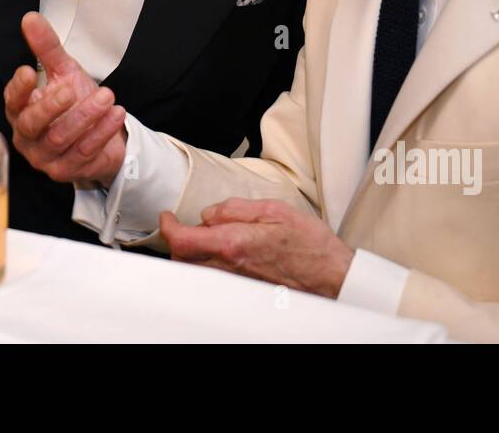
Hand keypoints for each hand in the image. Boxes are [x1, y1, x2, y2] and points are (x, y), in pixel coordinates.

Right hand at [4, 12, 127, 187]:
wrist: (101, 134)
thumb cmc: (75, 102)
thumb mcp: (63, 71)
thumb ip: (46, 48)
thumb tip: (30, 18)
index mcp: (20, 110)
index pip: (11, 100)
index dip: (18, 88)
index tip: (29, 71)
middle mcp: (27, 136)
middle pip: (32, 123)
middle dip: (53, 106)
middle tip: (72, 90)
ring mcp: (44, 157)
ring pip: (61, 138)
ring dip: (86, 117)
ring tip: (107, 97)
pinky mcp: (65, 171)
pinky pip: (83, 153)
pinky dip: (101, 133)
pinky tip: (115, 114)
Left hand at [159, 198, 353, 298]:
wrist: (331, 277)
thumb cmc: (310, 245)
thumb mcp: (274, 210)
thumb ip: (236, 208)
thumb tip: (209, 213)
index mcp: (234, 244)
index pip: (183, 240)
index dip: (167, 227)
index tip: (166, 217)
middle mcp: (230, 268)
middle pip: (184, 258)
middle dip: (177, 240)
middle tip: (183, 224)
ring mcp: (235, 283)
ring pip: (197, 270)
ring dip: (193, 253)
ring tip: (206, 236)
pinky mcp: (243, 290)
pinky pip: (214, 278)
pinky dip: (209, 264)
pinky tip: (223, 252)